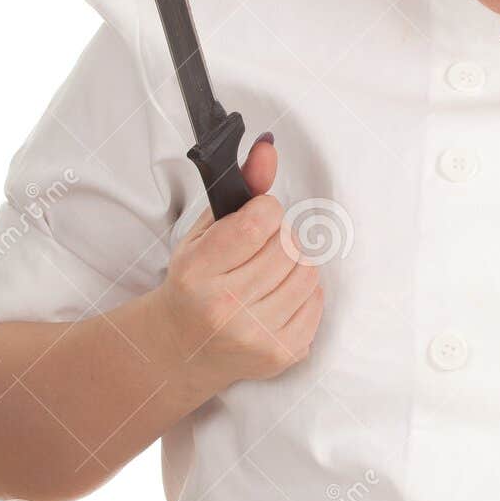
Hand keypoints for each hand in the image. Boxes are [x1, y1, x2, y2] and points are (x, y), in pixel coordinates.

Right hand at [147, 134, 324, 387]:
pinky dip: (303, 293)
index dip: (266, 211)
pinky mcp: (281, 353)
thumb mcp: (203, 232)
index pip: (260, 222)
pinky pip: (317, 301)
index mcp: (198, 272)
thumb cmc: (194, 283)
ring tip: (268, 273)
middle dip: (280, 238)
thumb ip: (240, 187)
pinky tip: (276, 297)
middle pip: (288, 246)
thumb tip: (269, 147)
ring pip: (308, 271)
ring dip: (294, 264)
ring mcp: (255, 334)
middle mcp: (225, 307)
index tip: (256, 218)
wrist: (182, 348)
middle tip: (259, 250)